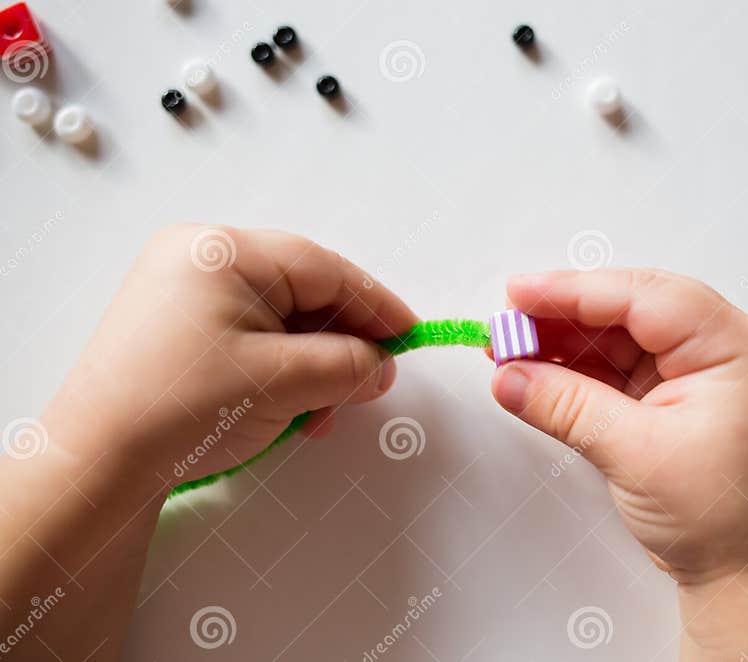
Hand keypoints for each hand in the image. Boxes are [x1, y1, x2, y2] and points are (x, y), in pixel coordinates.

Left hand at [42, 223, 416, 487]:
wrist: (97, 464)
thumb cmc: (183, 409)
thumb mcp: (283, 382)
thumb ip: (347, 366)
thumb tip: (382, 366)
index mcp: (221, 251)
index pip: (322, 268)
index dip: (374, 303)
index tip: (409, 335)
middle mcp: (199, 258)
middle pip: (300, 291)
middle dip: (340, 341)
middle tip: (370, 379)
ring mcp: (182, 290)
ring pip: (277, 318)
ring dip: (311, 363)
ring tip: (323, 410)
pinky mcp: (176, 326)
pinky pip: (248, 335)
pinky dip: (278, 368)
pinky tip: (291, 407)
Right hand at [491, 269, 747, 660]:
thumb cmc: (722, 519)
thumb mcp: (636, 455)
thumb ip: (567, 406)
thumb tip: (508, 376)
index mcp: (735, 348)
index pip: (646, 297)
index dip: (576, 290)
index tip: (518, 294)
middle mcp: (722, 349)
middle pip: (632, 310)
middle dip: (566, 315)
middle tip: (506, 324)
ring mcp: (701, 373)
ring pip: (623, 337)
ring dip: (568, 342)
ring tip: (511, 350)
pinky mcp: (680, 398)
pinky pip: (623, 368)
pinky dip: (582, 370)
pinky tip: (541, 372)